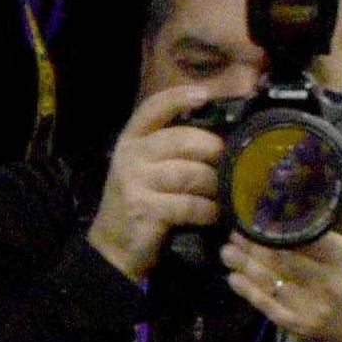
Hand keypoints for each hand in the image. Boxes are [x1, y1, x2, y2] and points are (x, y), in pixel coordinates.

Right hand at [87, 73, 229, 286]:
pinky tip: (213, 215)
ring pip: (191, 174)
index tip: (204, 94)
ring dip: (214, 185)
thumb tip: (218, 133)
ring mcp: (135, 183)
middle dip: (213, 150)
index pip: (154, 108)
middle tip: (228, 163)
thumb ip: (169, 148)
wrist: (114, 247)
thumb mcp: (144, 168)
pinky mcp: (145, 210)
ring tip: (224, 194)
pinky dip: (208, 210)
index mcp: (131, 140)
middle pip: (182, 140)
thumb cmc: (140, 202)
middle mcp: (131, 157)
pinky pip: (189, 205)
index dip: (179, 97)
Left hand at [230, 205, 341, 341]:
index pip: (309, 235)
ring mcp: (309, 307)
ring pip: (269, 279)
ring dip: (244, 262)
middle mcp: (327, 284)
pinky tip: (233, 276)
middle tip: (236, 225)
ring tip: (228, 247)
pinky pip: (266, 305)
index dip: (282, 221)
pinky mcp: (297, 324)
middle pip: (282, 256)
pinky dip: (247, 290)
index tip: (262, 206)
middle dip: (255, 240)